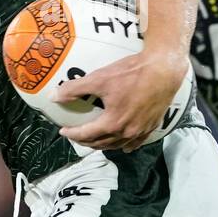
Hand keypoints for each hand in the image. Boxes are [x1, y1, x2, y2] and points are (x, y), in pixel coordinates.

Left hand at [54, 49, 186, 151]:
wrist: (163, 70)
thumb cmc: (131, 73)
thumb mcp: (99, 78)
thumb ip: (74, 89)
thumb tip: (54, 97)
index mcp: (112, 123)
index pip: (87, 134)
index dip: (72, 134)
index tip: (63, 131)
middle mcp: (127, 132)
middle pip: (101, 143)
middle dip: (85, 142)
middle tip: (76, 136)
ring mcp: (141, 131)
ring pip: (118, 145)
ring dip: (103, 145)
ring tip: (94, 140)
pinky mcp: (152, 126)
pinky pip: (136, 142)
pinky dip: (125, 146)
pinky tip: (123, 146)